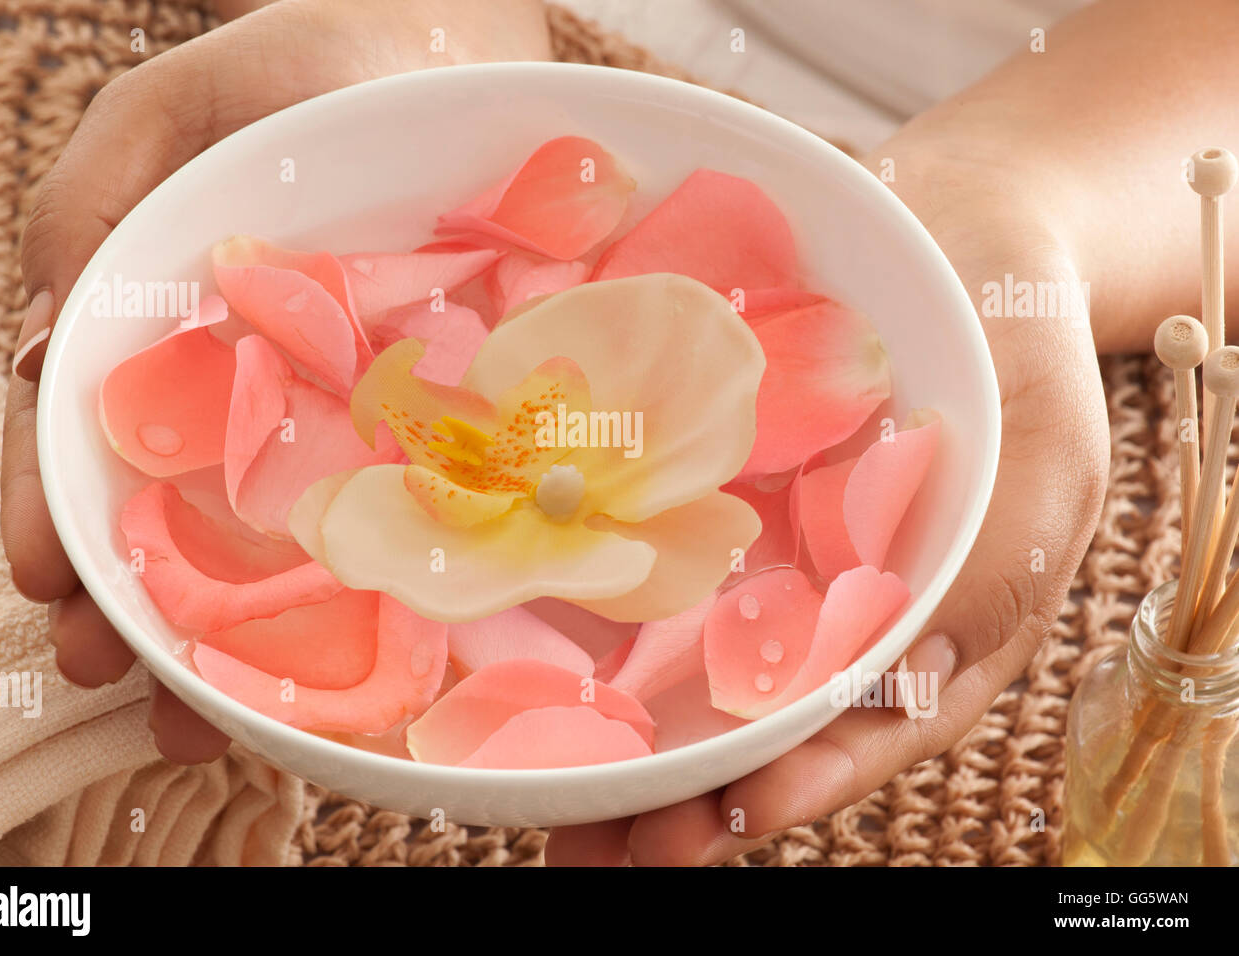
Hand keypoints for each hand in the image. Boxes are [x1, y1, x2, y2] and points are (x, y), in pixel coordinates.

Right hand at [2, 0, 549, 763]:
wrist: (435, 42)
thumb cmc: (296, 68)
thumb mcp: (164, 117)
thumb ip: (91, 214)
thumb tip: (46, 354)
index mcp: (178, 341)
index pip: (95, 446)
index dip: (61, 518)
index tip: (47, 587)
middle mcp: (258, 393)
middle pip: (184, 515)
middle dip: (144, 607)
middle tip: (125, 680)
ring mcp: (349, 410)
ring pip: (288, 533)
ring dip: (246, 626)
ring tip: (217, 711)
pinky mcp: (438, 410)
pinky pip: (407, 498)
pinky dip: (376, 572)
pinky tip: (359, 648)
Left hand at [546, 152, 1110, 865]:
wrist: (953, 228)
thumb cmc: (1017, 340)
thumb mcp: (1046, 454)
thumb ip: (1002, 567)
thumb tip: (909, 688)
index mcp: (928, 625)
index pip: (861, 730)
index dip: (794, 782)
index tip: (716, 821)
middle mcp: (835, 608)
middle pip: (757, 725)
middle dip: (678, 796)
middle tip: (594, 849)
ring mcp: (768, 557)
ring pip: (692, 667)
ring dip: (621, 736)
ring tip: (537, 800)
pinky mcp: (710, 501)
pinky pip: (652, 566)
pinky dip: (600, 614)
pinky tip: (528, 654)